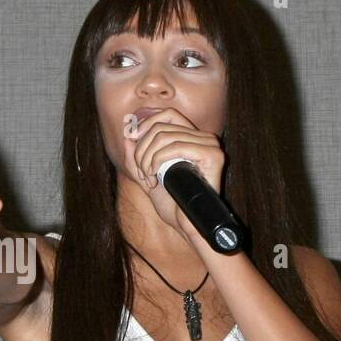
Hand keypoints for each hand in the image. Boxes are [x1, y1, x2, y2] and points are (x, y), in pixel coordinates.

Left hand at [124, 107, 225, 239]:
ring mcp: (211, 145)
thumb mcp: (147, 176)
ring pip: (165, 136)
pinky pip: (176, 146)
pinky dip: (158, 161)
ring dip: (147, 159)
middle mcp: (205, 138)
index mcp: (193, 139)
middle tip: (142, 172)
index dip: (146, 124)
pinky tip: (155, 178)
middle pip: (161, 126)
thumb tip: (128, 135)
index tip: (132, 141)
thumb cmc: (172, 204)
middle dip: (142, 149)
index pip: (168, 115)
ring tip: (148, 179)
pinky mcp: (213, 155)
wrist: (186, 226)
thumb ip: (136, 157)